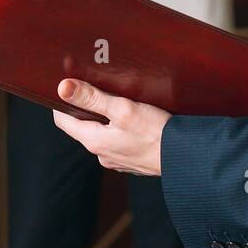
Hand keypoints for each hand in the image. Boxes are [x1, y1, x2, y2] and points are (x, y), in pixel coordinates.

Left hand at [52, 79, 168, 176]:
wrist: (185, 158)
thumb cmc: (156, 133)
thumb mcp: (122, 108)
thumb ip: (92, 98)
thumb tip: (63, 88)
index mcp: (94, 141)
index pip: (63, 121)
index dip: (62, 102)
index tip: (68, 86)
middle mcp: (102, 154)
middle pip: (83, 127)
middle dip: (86, 108)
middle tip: (95, 87)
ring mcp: (117, 160)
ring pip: (102, 134)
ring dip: (105, 119)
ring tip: (118, 101)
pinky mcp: (132, 161)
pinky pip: (118, 142)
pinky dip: (120, 129)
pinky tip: (135, 119)